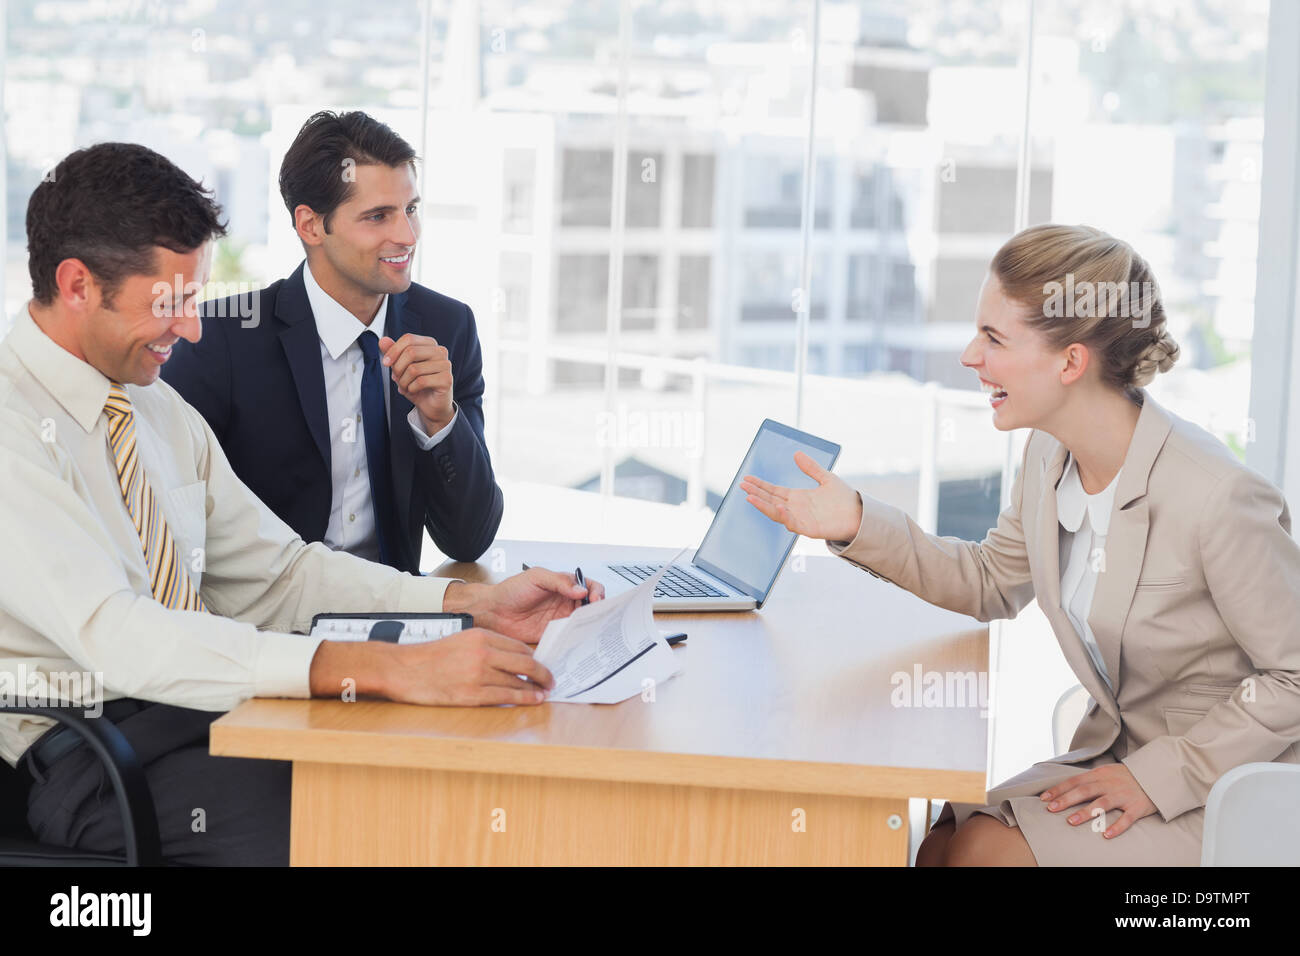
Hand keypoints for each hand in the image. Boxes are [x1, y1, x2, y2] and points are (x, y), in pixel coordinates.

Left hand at [380, 333, 454, 433]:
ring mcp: (445, 365)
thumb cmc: (417, 384)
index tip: (385, 363)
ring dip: (403, 381)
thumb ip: (393, 353)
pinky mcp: (447, 379)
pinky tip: (413, 391)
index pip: (409, 339)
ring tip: (405, 386)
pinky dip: (411, 388)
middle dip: (398, 367)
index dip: (394, 350)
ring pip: (414, 369)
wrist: (431, 405)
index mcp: (430, 344)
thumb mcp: (401, 367)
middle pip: (411, 352)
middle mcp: (440, 351)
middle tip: (396, 378)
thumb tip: (383, 340)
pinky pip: (421, 381)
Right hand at [386, 627, 553, 705]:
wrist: (405, 670)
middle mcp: (483, 653)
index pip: (519, 647)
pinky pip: (507, 697)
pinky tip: (533, 700)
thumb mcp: (462, 641)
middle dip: (543, 673)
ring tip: (544, 692)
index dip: (535, 658)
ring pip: (519, 681)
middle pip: (526, 663)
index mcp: (481, 636)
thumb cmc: (431, 657)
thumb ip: (486, 647)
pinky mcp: (472, 694)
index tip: (542, 666)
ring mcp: (478, 674)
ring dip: (536, 688)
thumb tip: (512, 660)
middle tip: (551, 680)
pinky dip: (524, 699)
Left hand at [447, 568, 604, 644]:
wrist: (493, 611)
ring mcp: (561, 620)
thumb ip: (559, 581)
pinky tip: (579, 639)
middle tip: (598, 614)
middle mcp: (566, 602)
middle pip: (592, 606)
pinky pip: (570, 638)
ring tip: (592, 628)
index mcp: (565, 586)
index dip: (597, 592)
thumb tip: (581, 590)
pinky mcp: (554, 635)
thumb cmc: (512, 590)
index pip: (589, 587)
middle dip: (599, 610)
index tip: (595, 599)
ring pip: (584, 623)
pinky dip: (577, 639)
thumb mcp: (536, 577)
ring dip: (590, 625)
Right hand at [740, 451, 862, 542]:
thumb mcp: (826, 478)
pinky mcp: (809, 529)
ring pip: (777, 513)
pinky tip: (779, 507)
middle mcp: (796, 508)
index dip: (760, 485)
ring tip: (750, 497)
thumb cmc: (844, 499)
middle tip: (742, 485)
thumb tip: (797, 453)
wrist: (860, 514)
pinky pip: (793, 524)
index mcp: (798, 497)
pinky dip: (785, 516)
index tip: (747, 479)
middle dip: (756, 493)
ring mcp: (801, 519)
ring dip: (763, 506)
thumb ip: (811, 467)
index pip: (774, 491)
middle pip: (771, 500)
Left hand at [1039, 763, 1157, 838]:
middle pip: (1085, 791)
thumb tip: (1065, 789)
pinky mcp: (1137, 807)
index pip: (1075, 781)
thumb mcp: (1105, 772)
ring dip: (1086, 813)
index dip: (1059, 789)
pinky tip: (1106, 835)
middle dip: (1066, 800)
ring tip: (1071, 821)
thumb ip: (1089, 780)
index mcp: (1100, 774)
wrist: (1156, 774)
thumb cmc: (1125, 777)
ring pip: (1103, 803)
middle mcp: (1109, 783)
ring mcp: (1123, 795)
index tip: (1043, 798)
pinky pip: (1127, 818)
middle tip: (1051, 809)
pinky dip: (1117, 827)